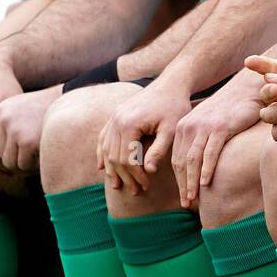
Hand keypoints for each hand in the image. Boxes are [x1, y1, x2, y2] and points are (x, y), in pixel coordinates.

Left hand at [0, 87, 58, 172]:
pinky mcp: (27, 140)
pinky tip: (49, 150)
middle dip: (20, 158)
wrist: (81, 104)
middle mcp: (5, 117)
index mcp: (2, 110)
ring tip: (44, 150)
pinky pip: (24, 165)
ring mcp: (15, 128)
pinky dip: (37, 164)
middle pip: (1, 155)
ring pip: (11, 163)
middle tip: (39, 151)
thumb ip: (12, 131)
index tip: (32, 143)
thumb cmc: (55, 115)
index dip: (15, 150)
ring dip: (27, 163)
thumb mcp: (28, 115)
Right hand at [97, 77, 190, 195]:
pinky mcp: (115, 115)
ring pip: (106, 149)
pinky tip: (103, 167)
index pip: (127, 158)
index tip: (146, 185)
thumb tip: (149, 171)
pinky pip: (103, 138)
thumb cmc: (175, 107)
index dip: (136, 175)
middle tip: (135, 191)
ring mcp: (113, 117)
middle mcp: (116, 120)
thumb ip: (160, 150)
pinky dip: (102, 154)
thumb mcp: (172, 130)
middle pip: (114, 156)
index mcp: (129, 123)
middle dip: (124, 176)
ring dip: (111, 169)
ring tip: (118, 185)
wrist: (170, 85)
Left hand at [172, 87, 262, 206]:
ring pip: (192, 160)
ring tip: (193, 199)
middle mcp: (189, 126)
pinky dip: (206, 170)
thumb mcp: (208, 125)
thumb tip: (197, 167)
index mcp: (183, 127)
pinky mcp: (219, 127)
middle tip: (187, 204)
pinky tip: (206, 184)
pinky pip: (210, 153)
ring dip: (191, 182)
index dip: (178, 181)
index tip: (184, 197)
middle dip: (183, 186)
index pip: (176, 160)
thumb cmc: (230, 110)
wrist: (245, 90)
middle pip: (181, 162)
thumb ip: (200, 142)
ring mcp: (204, 127)